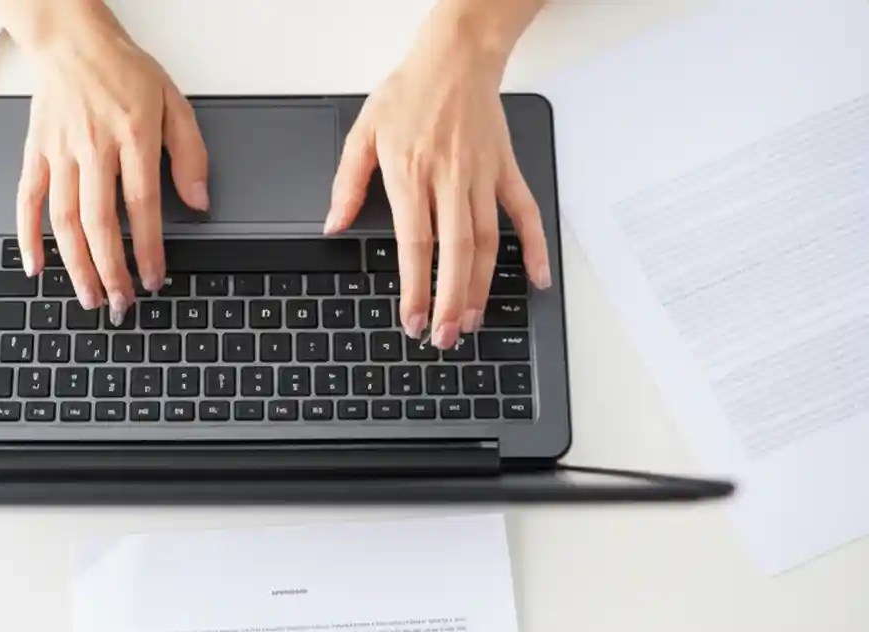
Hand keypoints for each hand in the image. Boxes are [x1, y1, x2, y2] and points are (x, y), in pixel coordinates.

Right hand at [0, 0, 208, 324]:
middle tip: (121, 303)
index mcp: (132, 136)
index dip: (149, 249)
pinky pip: (26, 200)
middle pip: (100, 222)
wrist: (72, 41)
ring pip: (64, 220)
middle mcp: (93, 147)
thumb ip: (191, 154)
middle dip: (111, 271)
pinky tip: (36, 266)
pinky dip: (27, 236)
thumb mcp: (174, 103)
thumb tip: (200, 201)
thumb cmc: (124, 71)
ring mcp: (60, 152)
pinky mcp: (35, 152)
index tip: (154, 279)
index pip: (142, 205)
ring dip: (76, 265)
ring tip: (89, 296)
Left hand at [325, 0, 550, 349]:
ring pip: (487, 242)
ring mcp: (481, 176)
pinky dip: (535, 247)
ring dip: (480, 286)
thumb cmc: (409, 93)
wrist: (456, 57)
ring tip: (470, 321)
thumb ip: (347, 183)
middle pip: (456, 251)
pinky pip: (524, 213)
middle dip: (450, 301)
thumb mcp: (363, 132)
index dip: (415, 287)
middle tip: (443, 337)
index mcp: (411, 173)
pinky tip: (536, 278)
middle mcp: (449, 179)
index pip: (415, 244)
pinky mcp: (504, 170)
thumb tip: (333, 225)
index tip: (411, 320)